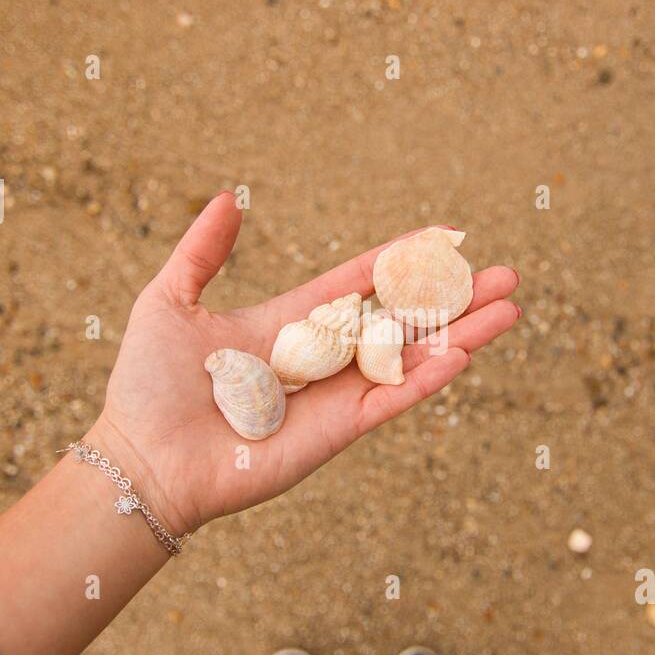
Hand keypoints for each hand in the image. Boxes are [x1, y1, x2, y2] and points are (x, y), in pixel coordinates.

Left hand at [86, 192, 521, 534]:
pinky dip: (426, 378)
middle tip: (507, 275)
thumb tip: (225, 199)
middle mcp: (322, 358)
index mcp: (290, 322)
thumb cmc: (149, 385)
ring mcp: (333, 396)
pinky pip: (390, 399)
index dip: (405, 259)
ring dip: (462, 333)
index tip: (449, 235)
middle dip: (455, 297)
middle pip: (403, 318)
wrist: (144, 456)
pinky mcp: (335, 433)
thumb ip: (203, 252)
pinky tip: (462, 353)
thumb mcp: (170, 300)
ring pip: (411, 357)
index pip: (362, 282)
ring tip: (511, 309)